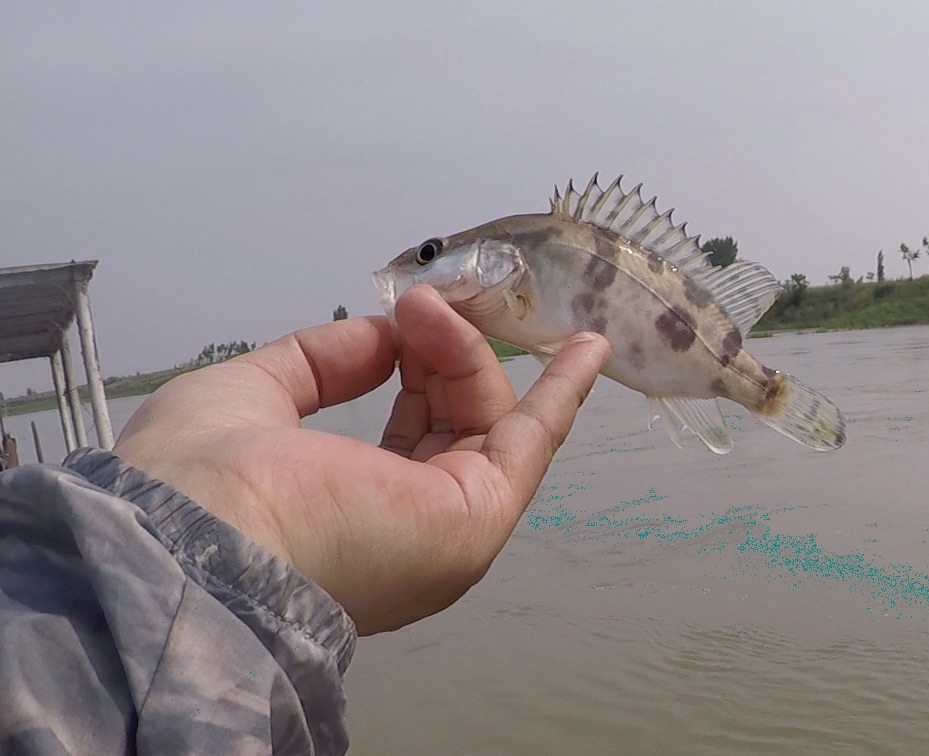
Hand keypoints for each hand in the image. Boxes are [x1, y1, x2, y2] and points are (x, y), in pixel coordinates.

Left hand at [112, 285, 610, 634]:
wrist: (196, 538)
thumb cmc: (200, 480)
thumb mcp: (254, 395)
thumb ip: (321, 363)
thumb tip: (384, 336)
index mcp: (353, 513)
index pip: (412, 434)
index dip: (421, 369)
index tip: (417, 317)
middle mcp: (407, 529)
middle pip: (456, 422)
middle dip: (444, 353)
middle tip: (423, 303)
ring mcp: (445, 529)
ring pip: (491, 422)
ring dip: (470, 353)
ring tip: (435, 309)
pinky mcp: (474, 519)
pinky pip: (533, 443)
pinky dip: (564, 391)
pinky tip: (590, 347)